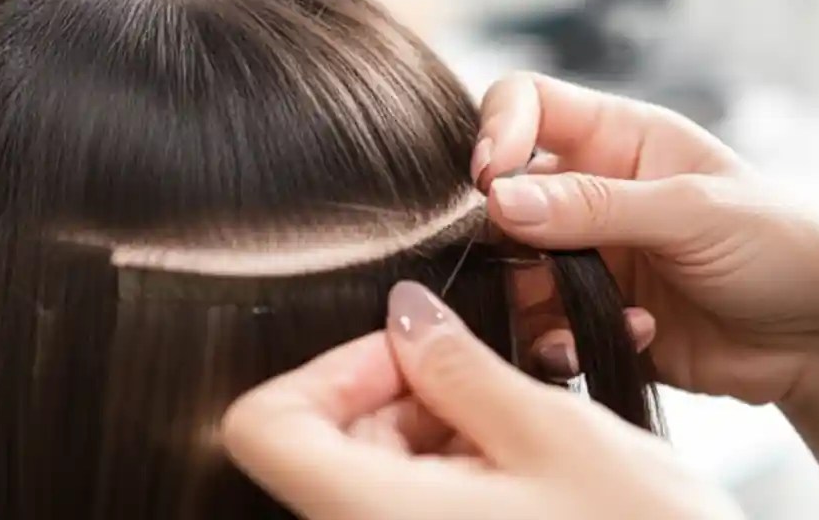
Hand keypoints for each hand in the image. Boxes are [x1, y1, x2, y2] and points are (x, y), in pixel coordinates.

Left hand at [221, 281, 741, 519]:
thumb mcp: (555, 437)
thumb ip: (463, 369)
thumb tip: (408, 317)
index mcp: (376, 517)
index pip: (264, 426)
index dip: (325, 370)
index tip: (399, 350)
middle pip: (321, 443)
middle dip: (398, 391)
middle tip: (479, 377)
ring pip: (370, 472)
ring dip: (434, 428)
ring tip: (518, 424)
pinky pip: (412, 504)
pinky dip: (453, 468)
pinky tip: (520, 463)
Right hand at [472, 72, 818, 403]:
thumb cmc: (784, 248)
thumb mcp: (695, 213)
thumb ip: (596, 205)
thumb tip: (499, 199)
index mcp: (618, 137)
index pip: (527, 103)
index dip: (497, 129)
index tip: (489, 178)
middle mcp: (591, 191)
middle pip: (501, 196)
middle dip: (509, 238)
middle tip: (540, 269)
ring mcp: (587, 255)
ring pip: (511, 269)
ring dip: (539, 300)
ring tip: (595, 318)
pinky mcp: (590, 315)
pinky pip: (540, 326)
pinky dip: (564, 340)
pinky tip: (633, 338)